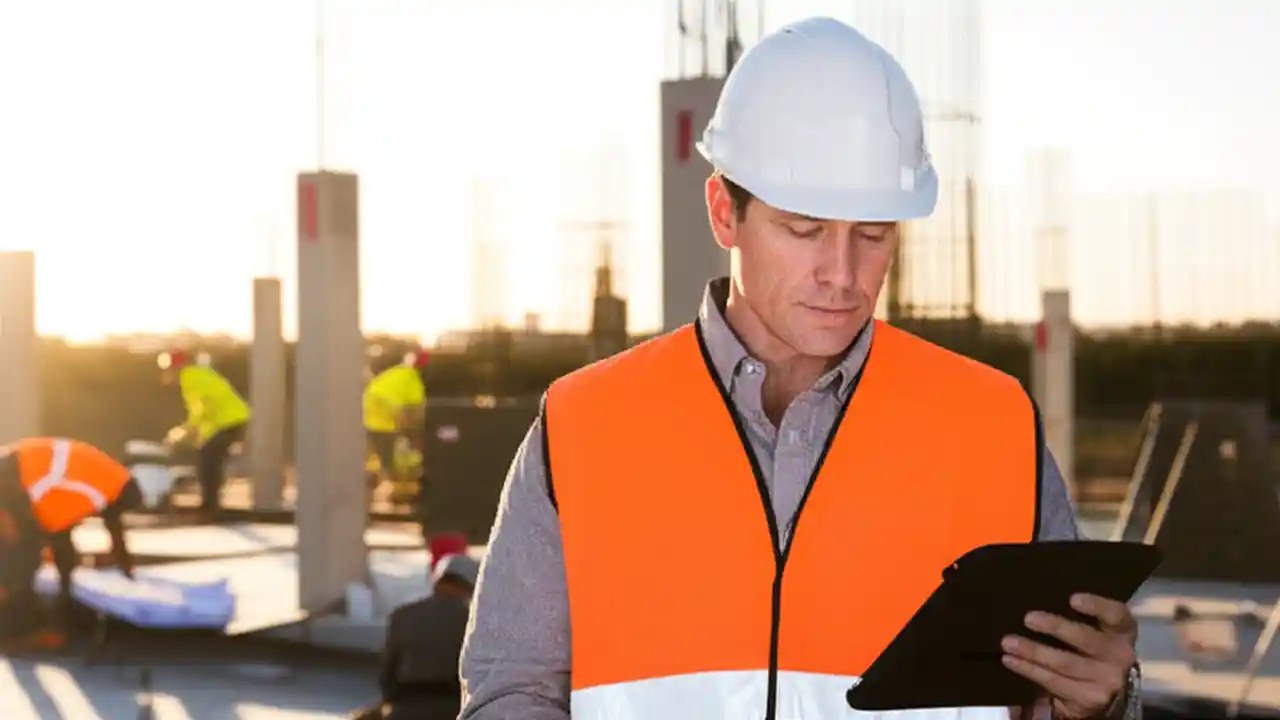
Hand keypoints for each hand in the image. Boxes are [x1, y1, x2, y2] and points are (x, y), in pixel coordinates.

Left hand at [1001, 593, 1136, 718]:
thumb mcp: (1095, 628)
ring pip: (1066, 664)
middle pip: (1086, 639)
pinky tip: (1011, 660)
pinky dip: (1029, 670)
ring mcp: (1107, 680)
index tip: (1073, 599)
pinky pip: (1054, 682)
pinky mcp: (1089, 699)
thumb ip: (1078, 616)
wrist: (1103, 688)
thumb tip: (1038, 599)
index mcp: (1123, 631)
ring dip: (1034, 652)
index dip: (1097, 606)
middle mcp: (1121, 656)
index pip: (1116, 615)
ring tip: (1009, 643)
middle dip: (1056, 628)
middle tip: (1028, 618)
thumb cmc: (1091, 647)